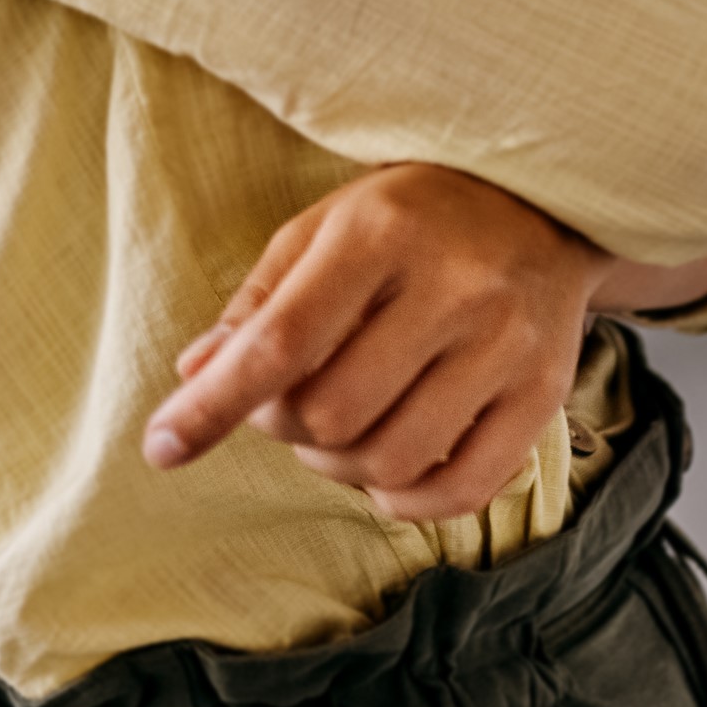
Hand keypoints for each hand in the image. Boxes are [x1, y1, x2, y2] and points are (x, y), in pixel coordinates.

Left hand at [143, 164, 603, 523]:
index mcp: (379, 236)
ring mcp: (506, 346)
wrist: (540, 204)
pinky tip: (386, 474)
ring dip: (339, 466)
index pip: (280, 343)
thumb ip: (257, 304)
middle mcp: (452, 289)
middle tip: (287, 405)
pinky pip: (462, 489)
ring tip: (336, 431)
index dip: (213, 405)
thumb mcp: (321, 230)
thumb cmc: (408, 220)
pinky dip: (406, 501)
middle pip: (332, 414)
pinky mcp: (545, 394)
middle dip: (285, 428)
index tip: (161, 448)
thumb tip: (194, 375)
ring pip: (391, 459)